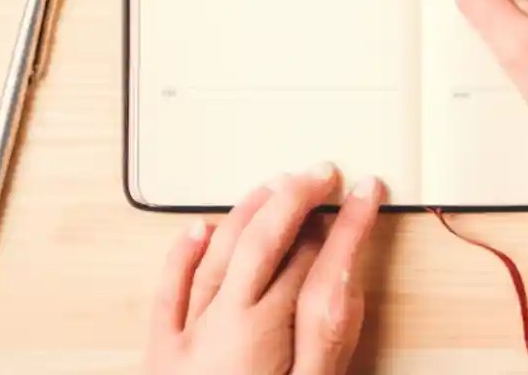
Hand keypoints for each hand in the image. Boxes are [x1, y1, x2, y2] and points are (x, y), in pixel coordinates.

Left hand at [142, 165, 382, 374]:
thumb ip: (326, 335)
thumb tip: (340, 276)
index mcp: (266, 334)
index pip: (316, 258)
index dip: (347, 221)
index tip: (366, 193)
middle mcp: (222, 324)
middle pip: (264, 238)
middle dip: (298, 197)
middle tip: (323, 174)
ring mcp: (187, 336)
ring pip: (216, 252)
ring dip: (246, 211)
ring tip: (273, 185)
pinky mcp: (161, 354)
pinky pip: (167, 291)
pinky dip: (180, 256)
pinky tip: (196, 229)